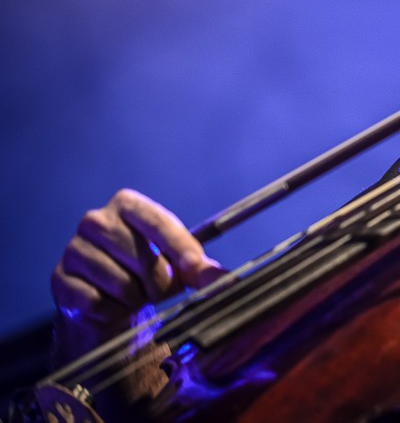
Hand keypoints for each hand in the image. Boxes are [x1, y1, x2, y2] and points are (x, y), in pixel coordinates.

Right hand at [51, 189, 224, 360]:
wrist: (106, 300)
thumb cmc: (146, 273)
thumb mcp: (176, 263)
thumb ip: (198, 268)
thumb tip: (222, 279)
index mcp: (127, 205)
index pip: (158, 222)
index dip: (180, 248)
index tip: (197, 270)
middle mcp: (96, 221)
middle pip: (142, 257)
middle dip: (159, 282)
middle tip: (160, 290)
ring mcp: (74, 250)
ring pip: (121, 284)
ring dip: (136, 299)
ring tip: (135, 295)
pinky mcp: (60, 280)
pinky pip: (98, 303)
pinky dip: (113, 311)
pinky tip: (111, 305)